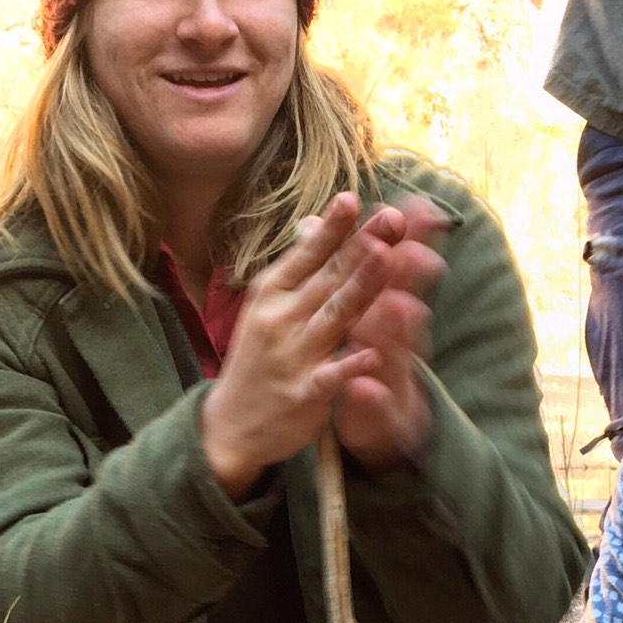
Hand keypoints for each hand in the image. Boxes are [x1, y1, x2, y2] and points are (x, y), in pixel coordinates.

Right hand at [200, 194, 405, 501]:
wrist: (230, 424)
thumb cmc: (258, 358)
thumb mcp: (267, 306)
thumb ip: (298, 268)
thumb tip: (315, 223)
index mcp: (273, 292)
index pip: (307, 254)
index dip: (333, 228)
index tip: (353, 198)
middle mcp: (281, 319)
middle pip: (329, 278)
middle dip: (362, 247)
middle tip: (393, 219)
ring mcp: (293, 357)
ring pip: (335, 316)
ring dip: (361, 287)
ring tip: (387, 258)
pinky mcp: (305, 395)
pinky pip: (332, 377)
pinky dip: (351, 366)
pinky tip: (374, 354)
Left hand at [336, 196, 447, 474]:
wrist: (377, 426)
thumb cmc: (354, 358)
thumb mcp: (351, 314)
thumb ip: (340, 272)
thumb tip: (315, 224)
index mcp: (382, 307)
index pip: (394, 266)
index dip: (407, 238)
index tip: (419, 205)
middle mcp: (395, 337)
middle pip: (403, 297)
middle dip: (409, 273)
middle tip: (418, 246)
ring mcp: (392, 374)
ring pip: (396, 348)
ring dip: (398, 328)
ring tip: (403, 308)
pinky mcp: (384, 411)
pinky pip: (377, 402)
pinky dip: (370, 395)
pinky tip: (363, 386)